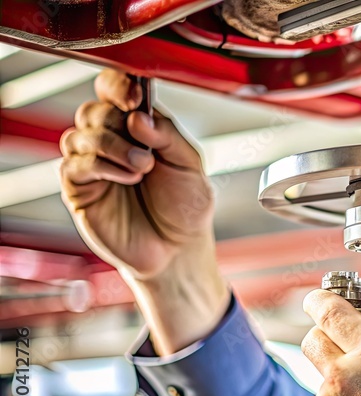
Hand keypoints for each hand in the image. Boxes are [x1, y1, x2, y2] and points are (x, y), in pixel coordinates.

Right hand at [59, 69, 227, 353]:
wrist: (178, 250)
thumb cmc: (185, 207)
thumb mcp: (190, 166)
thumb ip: (168, 136)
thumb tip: (138, 115)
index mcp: (138, 127)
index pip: (114, 89)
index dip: (118, 85)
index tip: (135, 97)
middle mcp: (112, 140)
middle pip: (94, 109)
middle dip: (119, 123)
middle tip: (147, 151)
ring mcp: (93, 164)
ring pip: (81, 134)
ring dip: (112, 146)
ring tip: (142, 168)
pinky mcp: (80, 189)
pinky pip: (75, 164)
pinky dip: (102, 166)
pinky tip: (128, 178)